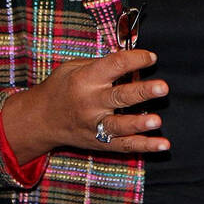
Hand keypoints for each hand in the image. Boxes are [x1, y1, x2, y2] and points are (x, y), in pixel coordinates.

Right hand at [0, 50, 169, 160]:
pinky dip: (145, 146)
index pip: (113, 65)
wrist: (40, 120)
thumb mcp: (73, 67)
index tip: (151, 57)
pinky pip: (124, 145)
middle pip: (119, 97)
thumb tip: (131, 60)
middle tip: (162, 87)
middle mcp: (90, 103)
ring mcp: (95, 125)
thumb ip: (102, 64)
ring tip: (157, 120)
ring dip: (139, 124)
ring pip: (119, 126)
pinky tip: (163, 144)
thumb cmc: (62, 88)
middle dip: (141, 92)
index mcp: (85, 79)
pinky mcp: (100, 142)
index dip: (134, 59)